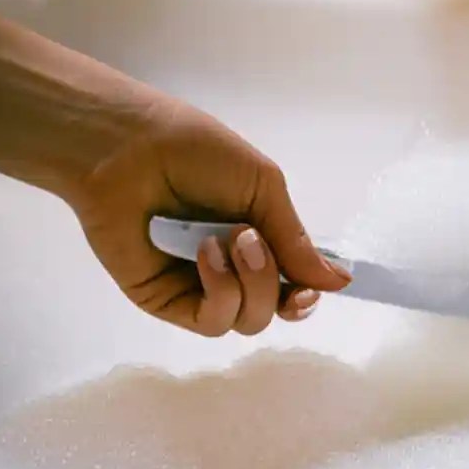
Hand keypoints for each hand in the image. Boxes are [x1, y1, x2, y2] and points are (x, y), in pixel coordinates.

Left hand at [68, 101, 350, 336]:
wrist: (128, 146)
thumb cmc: (196, 151)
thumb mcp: (264, 187)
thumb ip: (297, 241)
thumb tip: (340, 283)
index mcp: (258, 241)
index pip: (293, 287)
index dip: (308, 295)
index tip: (316, 289)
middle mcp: (231, 270)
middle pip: (273, 311)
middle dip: (274, 282)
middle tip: (253, 242)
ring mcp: (198, 287)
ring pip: (247, 321)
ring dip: (249, 285)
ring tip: (226, 242)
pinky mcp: (165, 300)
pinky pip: (212, 321)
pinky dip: (219, 292)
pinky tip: (205, 255)